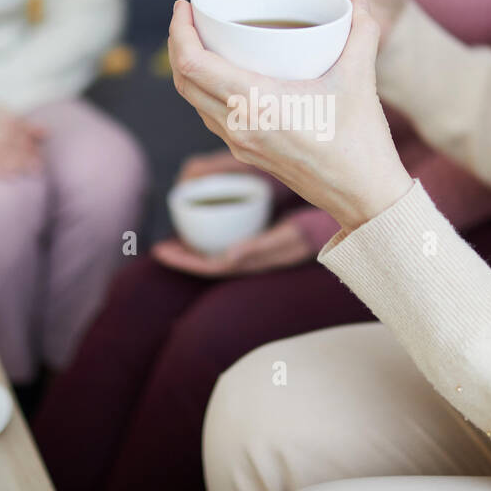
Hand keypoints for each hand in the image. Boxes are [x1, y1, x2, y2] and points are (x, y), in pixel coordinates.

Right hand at [0, 97, 45, 176]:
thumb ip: (14, 119)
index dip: (27, 135)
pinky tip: (11, 175)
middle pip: (4, 137)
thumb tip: (44, 133)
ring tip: (31, 170)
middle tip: (39, 163)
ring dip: (15, 162)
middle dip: (24, 151)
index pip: (10, 121)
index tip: (40, 145)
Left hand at [151, 221, 312, 276]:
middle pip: (208, 261)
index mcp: (252, 263)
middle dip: (182, 257)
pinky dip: (208, 233)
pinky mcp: (255, 240)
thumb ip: (259, 247)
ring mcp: (252, 251)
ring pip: (214, 251)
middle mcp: (249, 259)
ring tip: (172, 239)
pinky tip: (197, 223)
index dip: (185, 262)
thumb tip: (227, 257)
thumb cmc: (310, 230)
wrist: (332, 224)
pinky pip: (224, 239)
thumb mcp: (287, 235)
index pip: (211, 267)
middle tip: (158, 248)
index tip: (161, 252)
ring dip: (193, 246)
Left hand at [168, 0, 412, 233]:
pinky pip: (211, 117)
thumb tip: (358, 2)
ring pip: (194, 102)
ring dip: (188, 70)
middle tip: (188, 17)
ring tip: (201, 42)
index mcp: (256, 104)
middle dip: (177, 45)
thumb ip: (362, 34)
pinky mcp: (249, 154)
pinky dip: (206, 91)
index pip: (193, 64)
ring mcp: (241, 143)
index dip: (178, 31)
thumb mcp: (361, 80)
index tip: (183, 6)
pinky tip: (224, 76)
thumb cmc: (360, 143)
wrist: (364, 198)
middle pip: (184, 82)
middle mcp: (239, 126)